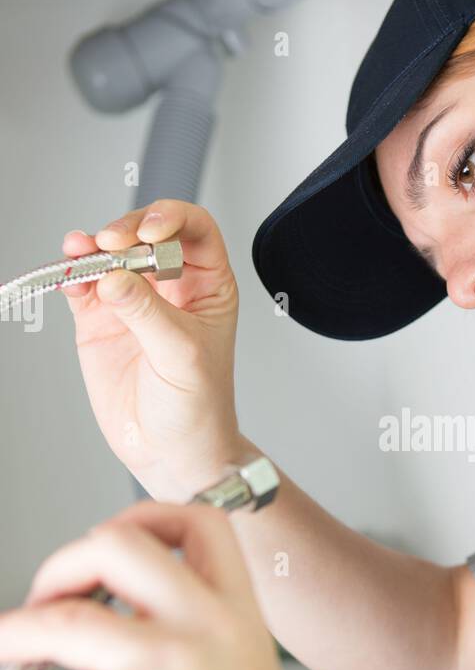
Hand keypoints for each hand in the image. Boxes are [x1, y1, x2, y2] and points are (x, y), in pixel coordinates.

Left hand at [0, 503, 337, 669]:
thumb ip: (198, 643)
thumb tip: (120, 622)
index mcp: (240, 620)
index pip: (197, 521)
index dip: (144, 519)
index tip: (109, 548)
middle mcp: (203, 633)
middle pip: (116, 541)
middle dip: (64, 563)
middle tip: (50, 598)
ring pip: (58, 617)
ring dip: (13, 636)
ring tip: (8, 658)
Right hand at [61, 202, 242, 501]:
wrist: (171, 451)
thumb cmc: (198, 407)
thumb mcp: (182, 355)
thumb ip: (148, 313)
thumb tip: (114, 277)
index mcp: (208, 286)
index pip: (195, 231)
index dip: (173, 218)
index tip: (150, 231)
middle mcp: (170, 287)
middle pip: (146, 234)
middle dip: (127, 230)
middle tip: (111, 243)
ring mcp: (134, 301)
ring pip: (111, 255)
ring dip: (93, 246)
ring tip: (83, 249)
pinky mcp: (101, 321)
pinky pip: (83, 284)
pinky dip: (73, 272)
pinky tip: (71, 269)